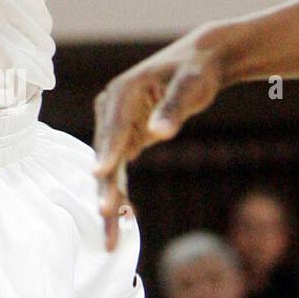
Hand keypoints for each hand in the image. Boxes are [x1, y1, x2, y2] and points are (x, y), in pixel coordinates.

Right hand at [93, 27, 229, 250]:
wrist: (198, 61)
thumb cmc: (196, 71)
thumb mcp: (191, 86)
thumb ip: (174, 109)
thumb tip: (160, 133)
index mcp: (121, 92)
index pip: (112, 126)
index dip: (107, 151)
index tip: (100, 176)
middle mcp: (110, 109)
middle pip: (105, 153)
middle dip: (104, 187)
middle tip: (104, 217)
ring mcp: (115, 124)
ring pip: (109, 166)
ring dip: (109, 198)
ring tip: (109, 236)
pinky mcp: (126, 137)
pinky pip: (119, 168)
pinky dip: (118, 191)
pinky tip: (121, 217)